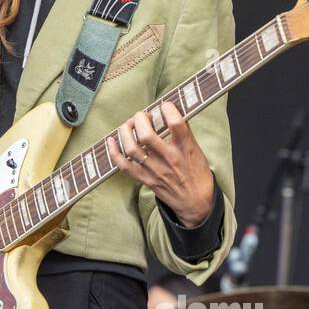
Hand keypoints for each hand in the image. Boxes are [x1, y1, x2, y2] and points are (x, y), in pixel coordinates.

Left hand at [107, 100, 214, 226]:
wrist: (195, 202)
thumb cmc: (197, 173)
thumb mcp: (197, 150)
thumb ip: (183, 132)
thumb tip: (169, 112)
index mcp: (185, 149)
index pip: (176, 124)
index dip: (167, 109)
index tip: (164, 105)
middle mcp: (169, 159)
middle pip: (146, 135)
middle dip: (140, 119)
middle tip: (142, 116)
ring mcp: (155, 170)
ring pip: (132, 149)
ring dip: (125, 132)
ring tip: (129, 125)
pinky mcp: (145, 179)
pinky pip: (124, 166)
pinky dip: (114, 152)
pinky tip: (112, 141)